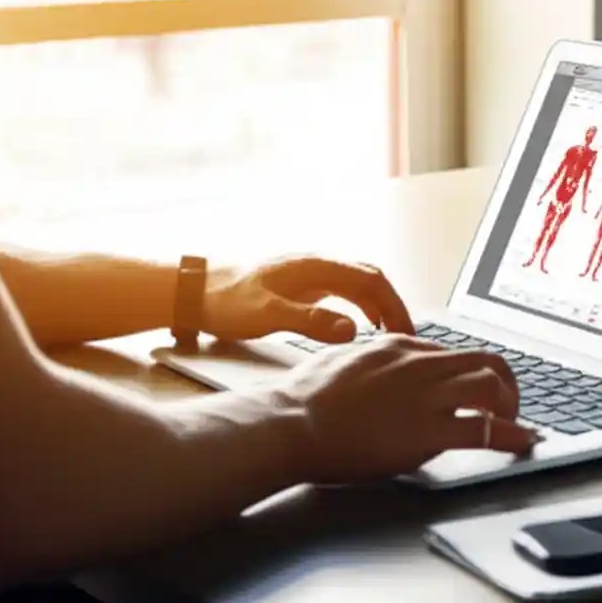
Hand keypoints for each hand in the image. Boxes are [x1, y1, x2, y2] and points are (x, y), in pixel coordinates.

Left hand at [202, 257, 414, 342]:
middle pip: (371, 279)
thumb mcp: (268, 315)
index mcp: (316, 266)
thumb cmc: (226, 302)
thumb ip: (311, 321)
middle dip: (394, 306)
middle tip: (407, 338)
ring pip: (359, 284)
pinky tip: (360, 326)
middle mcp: (317, 264)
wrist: (194, 291)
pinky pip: (344, 291)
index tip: (406, 334)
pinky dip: (361, 307)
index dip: (395, 306)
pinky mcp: (301, 284)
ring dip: (379, 306)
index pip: (372, 280)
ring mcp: (310, 273)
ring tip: (391, 334)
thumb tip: (353, 330)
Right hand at [279, 334, 539, 482]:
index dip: (467, 374)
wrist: (291, 422)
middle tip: (506, 403)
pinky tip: (523, 441)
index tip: (473, 389)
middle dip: (504, 381)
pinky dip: (513, 434)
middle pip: (483, 359)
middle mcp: (419, 363)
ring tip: (514, 422)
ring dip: (511, 404)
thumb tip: (374, 372)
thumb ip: (368, 363)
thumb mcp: (341, 361)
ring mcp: (426, 395)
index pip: (450, 353)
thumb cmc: (303, 399)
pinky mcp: (428, 430)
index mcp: (398, 346)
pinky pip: (485, 429)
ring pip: (492, 384)